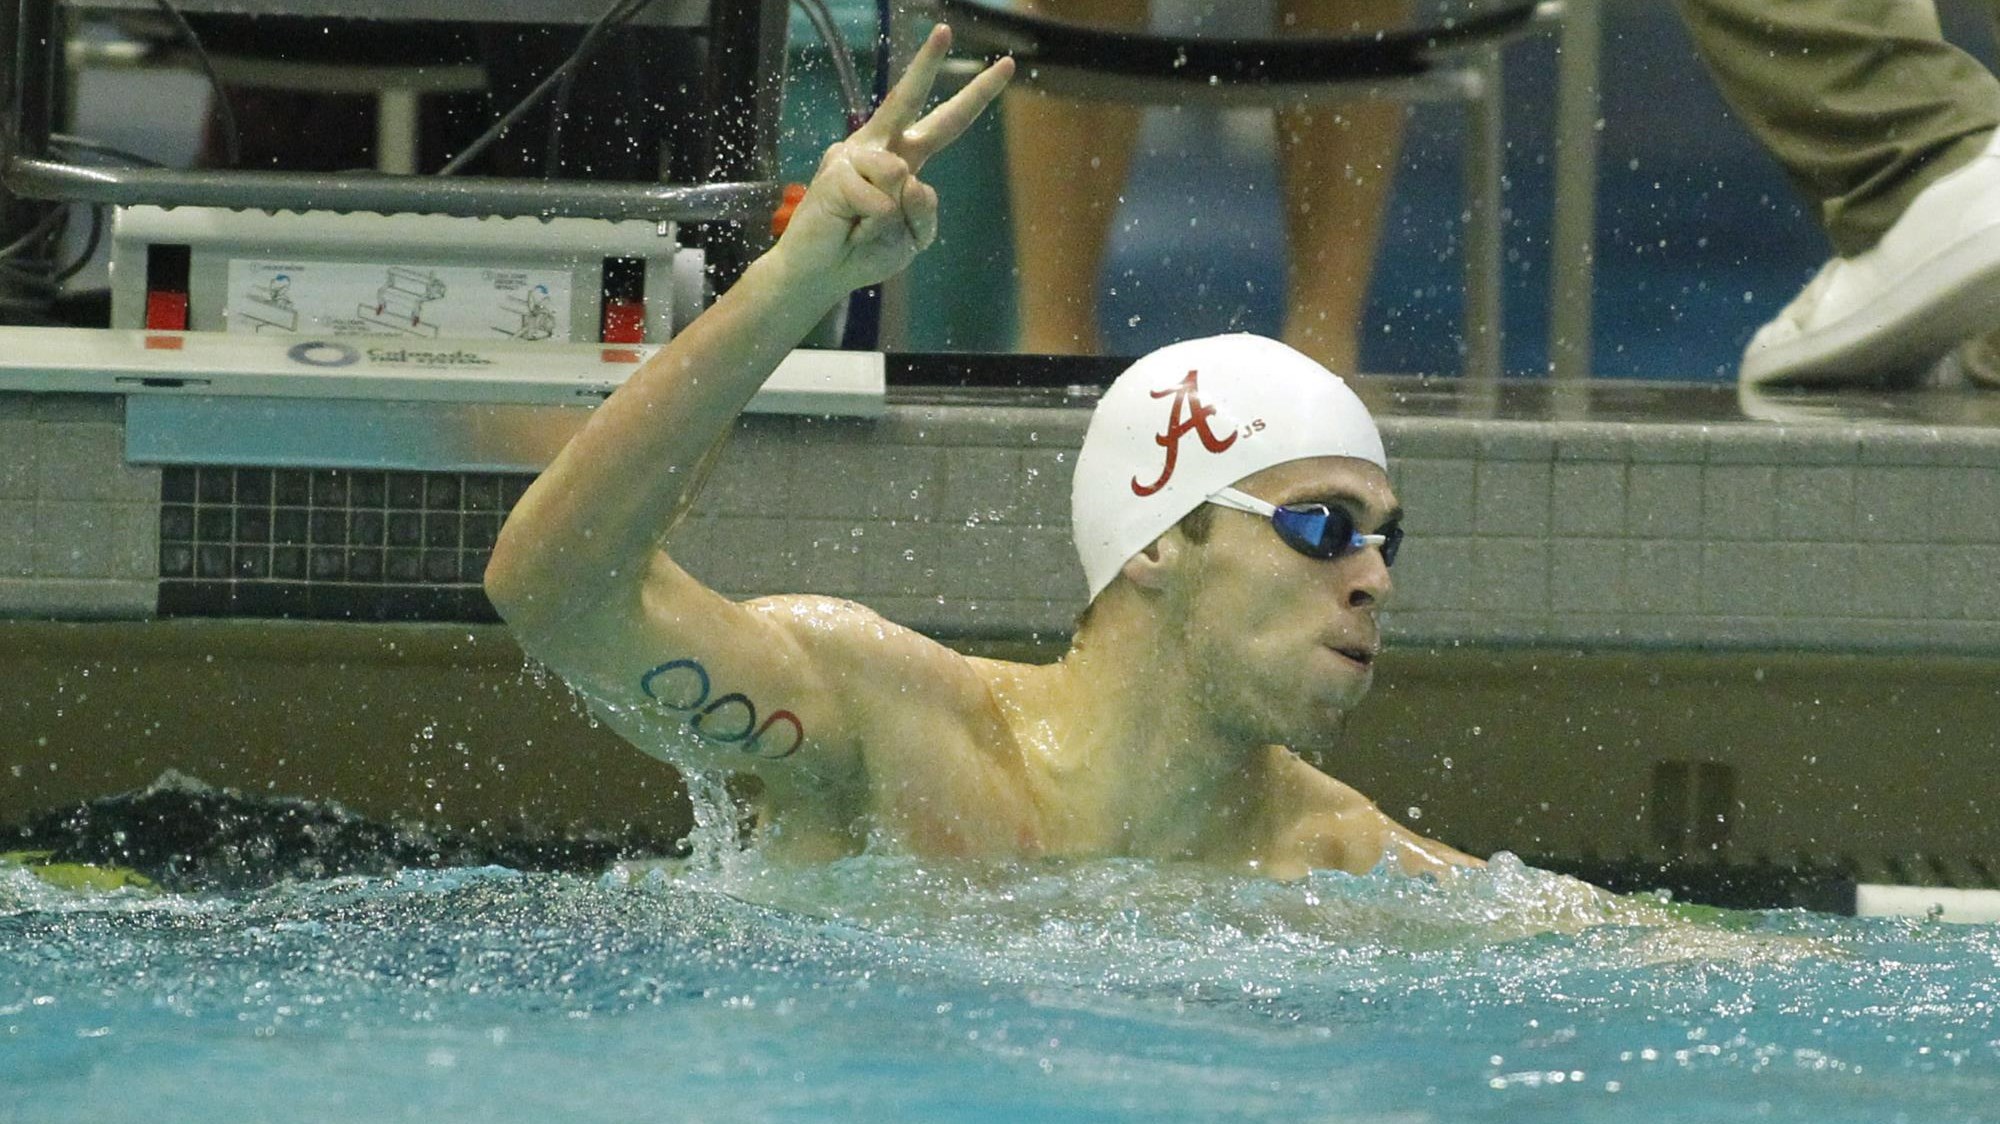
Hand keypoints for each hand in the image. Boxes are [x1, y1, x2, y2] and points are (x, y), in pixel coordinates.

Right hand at [775, 25, 1013, 297]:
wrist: (820, 274)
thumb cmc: (865, 251)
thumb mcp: (914, 238)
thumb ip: (926, 211)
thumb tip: (911, 177)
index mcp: (905, 158)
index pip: (946, 122)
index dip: (974, 96)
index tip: (1004, 67)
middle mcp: (880, 148)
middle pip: (908, 99)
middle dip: (925, 63)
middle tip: (943, 29)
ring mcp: (854, 155)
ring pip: (900, 176)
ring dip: (892, 217)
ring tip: (864, 228)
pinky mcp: (836, 172)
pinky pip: (879, 200)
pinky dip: (873, 224)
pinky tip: (849, 227)